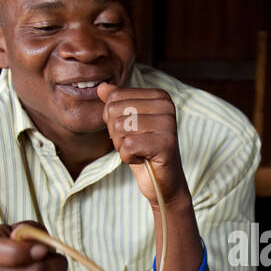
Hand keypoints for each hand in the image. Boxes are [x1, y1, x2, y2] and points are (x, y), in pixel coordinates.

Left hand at [96, 82, 190, 207]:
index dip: (113, 119)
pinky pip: (127, 146)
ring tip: (139, 151)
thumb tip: (101, 87)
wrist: (163, 183)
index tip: (131, 131)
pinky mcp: (165, 144)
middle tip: (135, 143)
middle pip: (115, 111)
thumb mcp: (127, 124)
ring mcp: (168, 124)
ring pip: (120, 128)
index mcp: (160, 96)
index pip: (114, 97)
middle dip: (116, 133)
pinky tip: (143, 159)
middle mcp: (167, 106)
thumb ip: (116, 103)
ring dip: (122, 146)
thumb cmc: (144, 151)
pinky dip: (128, 157)